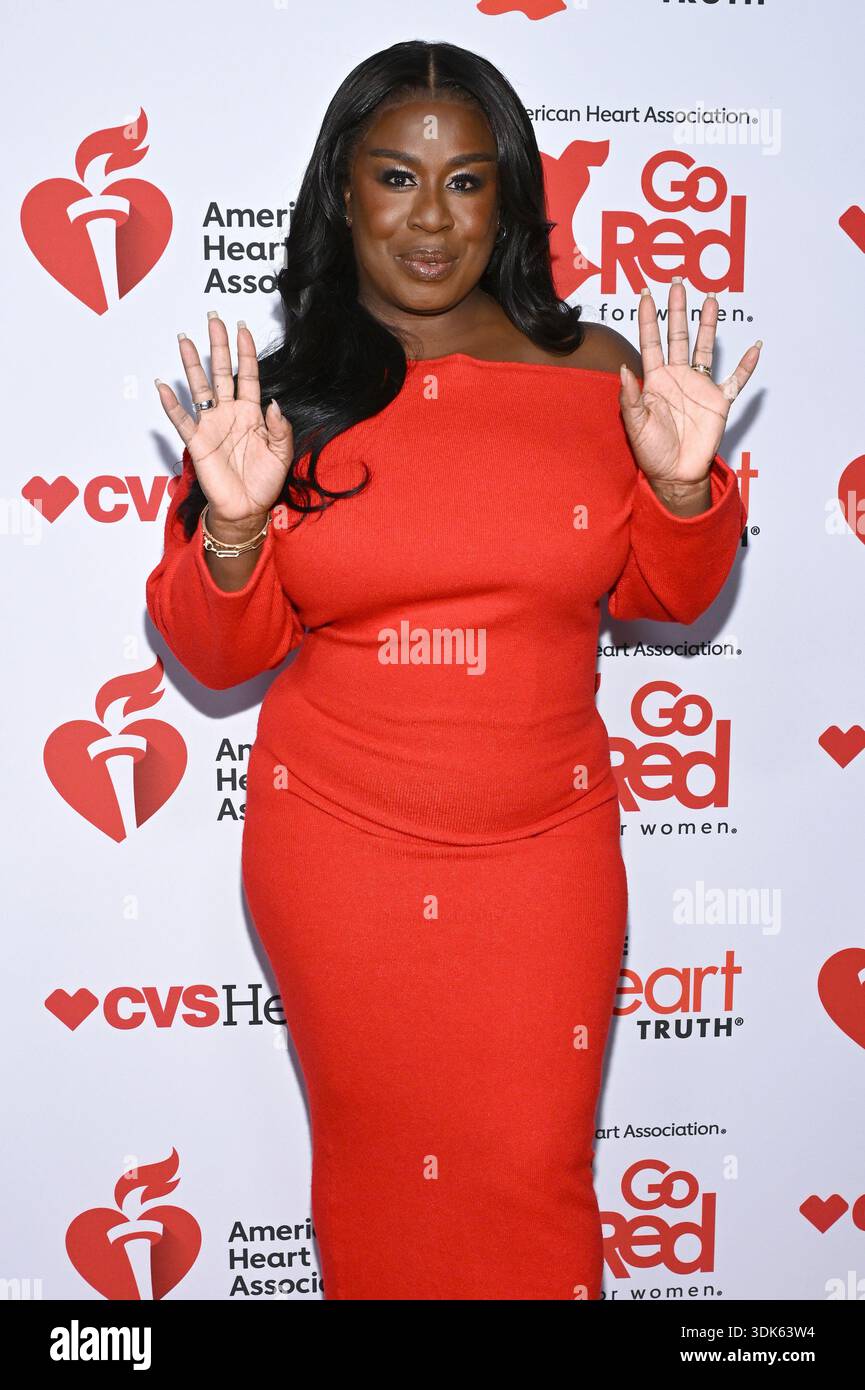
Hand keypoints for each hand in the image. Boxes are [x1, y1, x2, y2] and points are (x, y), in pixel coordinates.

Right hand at [154, 314, 291, 527]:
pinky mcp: (197, 443)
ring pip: (199, 388)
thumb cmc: (264, 482)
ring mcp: (211, 425)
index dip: (245, 352)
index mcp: (251, 413)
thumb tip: (272, 402)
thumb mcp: (282, 453)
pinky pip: (181, 420)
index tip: (242, 328)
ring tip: (185, 340)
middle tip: (213, 319)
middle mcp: (229, 413)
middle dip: (218, 346)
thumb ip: (280, 427)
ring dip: (192, 364)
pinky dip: (171, 404)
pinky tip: (163, 386)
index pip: (247, 375)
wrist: (247, 509)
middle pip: (221, 372)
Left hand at [619, 280, 761, 487]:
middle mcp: (677, 377)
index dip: (648, 319)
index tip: (645, 295)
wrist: (675, 475)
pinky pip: (736, 379)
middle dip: (677, 310)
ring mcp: (699, 387)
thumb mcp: (635, 425)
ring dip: (708, 325)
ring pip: (704, 348)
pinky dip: (747, 365)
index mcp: (655, 381)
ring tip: (711, 300)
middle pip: (678, 336)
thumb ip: (630, 398)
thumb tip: (623, 370)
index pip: (651, 342)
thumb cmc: (652, 452)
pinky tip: (756, 347)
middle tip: (677, 283)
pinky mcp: (719, 401)